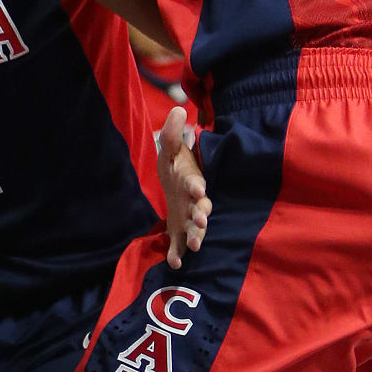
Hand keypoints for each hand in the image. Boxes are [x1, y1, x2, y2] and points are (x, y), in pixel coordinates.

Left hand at [158, 106, 210, 269]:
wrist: (176, 184)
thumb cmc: (176, 166)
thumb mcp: (169, 148)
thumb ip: (171, 132)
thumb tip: (177, 108)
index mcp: (192, 180)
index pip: (197, 184)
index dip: (197, 186)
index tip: (199, 189)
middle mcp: (194, 201)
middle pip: (201, 210)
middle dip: (201, 216)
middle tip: (201, 223)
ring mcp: (188, 217)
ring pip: (196, 228)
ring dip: (197, 236)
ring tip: (194, 245)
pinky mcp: (180, 229)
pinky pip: (180, 243)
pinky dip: (178, 253)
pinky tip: (174, 263)